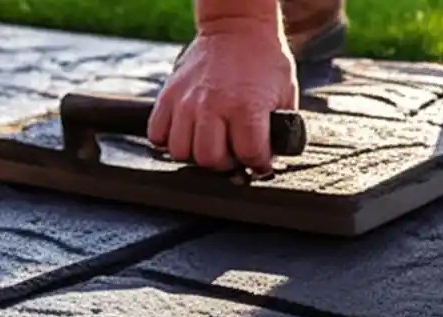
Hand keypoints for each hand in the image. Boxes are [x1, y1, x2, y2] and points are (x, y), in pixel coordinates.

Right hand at [147, 17, 297, 174]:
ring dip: (196, 153)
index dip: (258, 162)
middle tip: (231, 151)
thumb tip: (271, 156)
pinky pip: (157, 134)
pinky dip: (169, 140)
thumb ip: (279, 128)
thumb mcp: (285, 93)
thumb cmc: (264, 60)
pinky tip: (186, 133)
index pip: (249, 155)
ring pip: (180, 151)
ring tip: (208, 142)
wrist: (237, 27)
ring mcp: (187, 101)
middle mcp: (213, 105)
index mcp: (247, 107)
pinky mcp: (168, 95)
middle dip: (224, 162)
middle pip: (210, 159)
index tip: (259, 158)